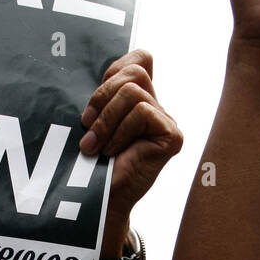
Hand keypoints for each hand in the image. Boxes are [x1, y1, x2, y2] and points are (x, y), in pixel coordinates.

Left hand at [78, 50, 182, 249]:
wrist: (97, 200)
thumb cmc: (89, 163)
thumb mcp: (91, 120)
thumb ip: (102, 95)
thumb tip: (98, 69)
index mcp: (139, 99)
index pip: (140, 58)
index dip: (115, 69)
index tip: (94, 103)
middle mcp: (156, 107)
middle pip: (134, 70)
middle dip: (102, 97)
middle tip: (86, 126)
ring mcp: (167, 121)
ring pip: (134, 91)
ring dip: (106, 120)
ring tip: (95, 146)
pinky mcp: (172, 136)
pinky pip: (142, 112)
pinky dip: (120, 131)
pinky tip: (113, 152)